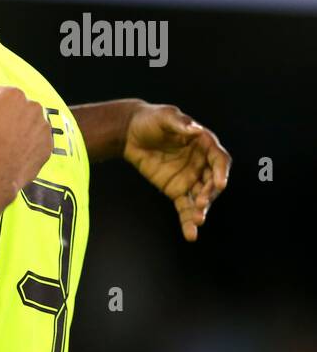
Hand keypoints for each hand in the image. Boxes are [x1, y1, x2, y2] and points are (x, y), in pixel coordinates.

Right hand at [0, 84, 52, 201]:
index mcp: (14, 95)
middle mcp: (33, 106)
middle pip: (13, 108)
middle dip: (3, 117)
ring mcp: (43, 127)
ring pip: (25, 124)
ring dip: (15, 130)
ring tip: (2, 145)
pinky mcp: (47, 145)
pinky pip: (35, 140)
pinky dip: (26, 144)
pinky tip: (13, 153)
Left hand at [123, 103, 229, 240]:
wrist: (130, 132)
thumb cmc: (151, 119)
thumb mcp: (164, 116)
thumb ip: (179, 123)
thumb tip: (194, 129)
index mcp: (204, 144)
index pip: (219, 160)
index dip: (221, 171)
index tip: (219, 183)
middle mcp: (202, 163)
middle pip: (212, 182)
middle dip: (209, 193)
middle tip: (201, 203)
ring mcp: (190, 178)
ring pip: (201, 198)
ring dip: (201, 211)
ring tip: (197, 221)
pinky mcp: (176, 190)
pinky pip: (185, 207)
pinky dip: (188, 221)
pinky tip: (191, 235)